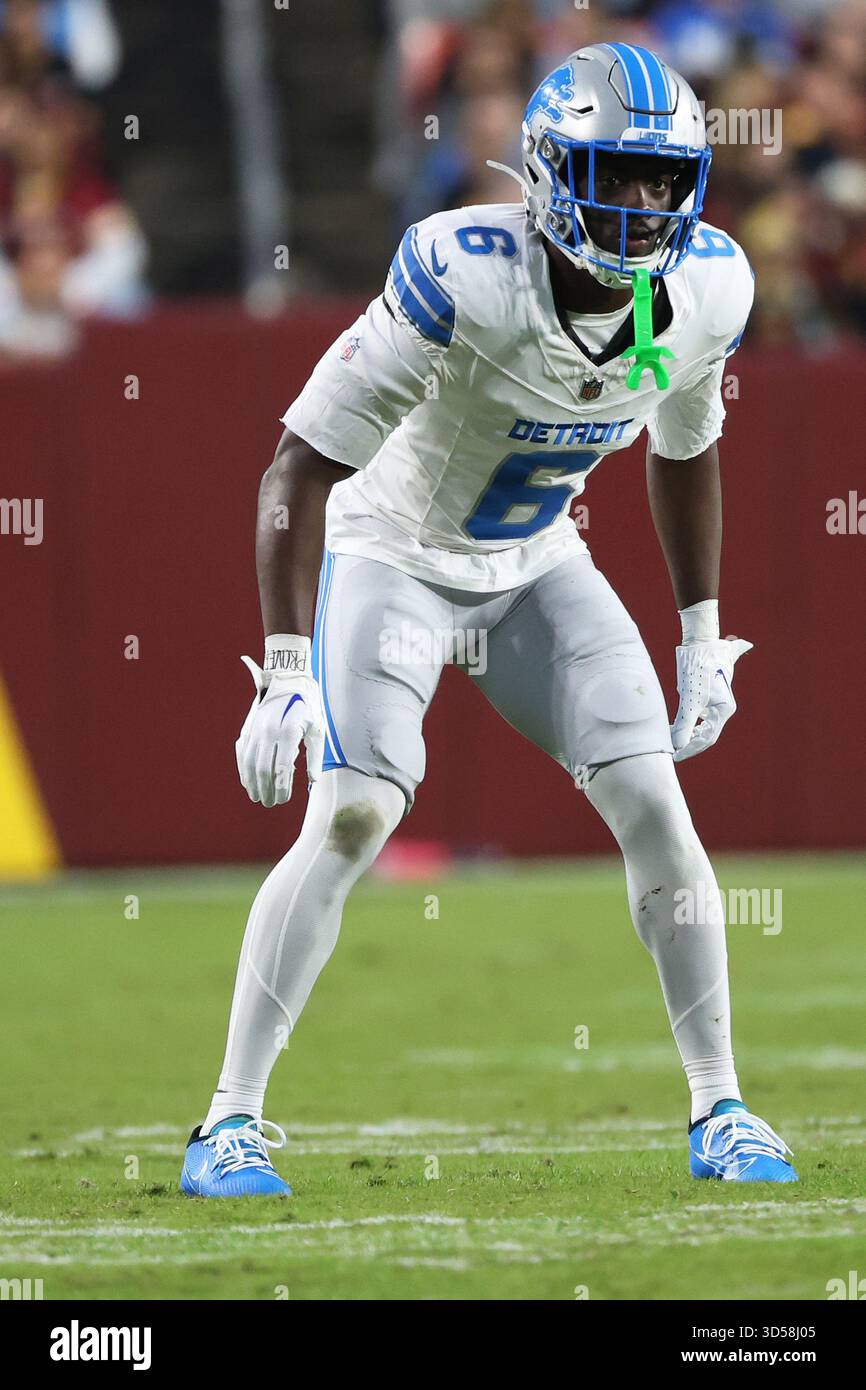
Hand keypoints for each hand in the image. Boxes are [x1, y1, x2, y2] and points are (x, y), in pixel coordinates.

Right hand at [235, 654, 324, 806]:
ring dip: (252, 783)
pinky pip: (242, 753)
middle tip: (270, 804)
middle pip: (263, 770)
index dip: (281, 789)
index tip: (284, 800)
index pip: (281, 769)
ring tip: (257, 797)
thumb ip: (315, 756)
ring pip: (249, 763)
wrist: (288, 680)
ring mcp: (256, 730)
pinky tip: (247, 781)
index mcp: (288, 733)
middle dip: (265, 790)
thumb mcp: (318, 729)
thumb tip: (313, 781)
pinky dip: (243, 769)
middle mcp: (269, 732)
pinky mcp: (248, 728)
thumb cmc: (308, 706)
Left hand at [671, 637, 752, 762]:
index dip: (691, 749)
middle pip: (706, 733)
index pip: (708, 738)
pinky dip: (686, 721)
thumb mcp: (690, 698)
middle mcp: (722, 707)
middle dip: (688, 742)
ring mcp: (715, 701)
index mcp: (724, 709)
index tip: (675, 756)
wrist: (700, 642)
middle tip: (671, 751)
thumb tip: (678, 746)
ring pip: (701, 725)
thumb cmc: (698, 668)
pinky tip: (672, 723)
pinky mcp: (707, 694)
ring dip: (687, 732)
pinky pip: (697, 715)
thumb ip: (685, 722)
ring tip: (669, 737)